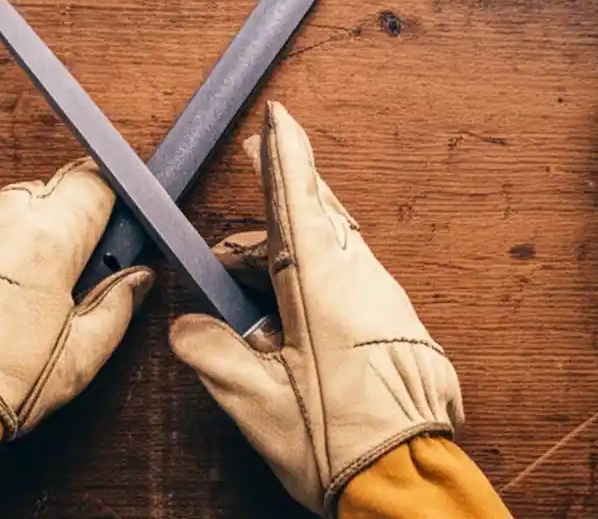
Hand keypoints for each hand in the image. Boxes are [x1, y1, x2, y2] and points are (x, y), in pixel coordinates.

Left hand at [0, 158, 152, 437]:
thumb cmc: (0, 379)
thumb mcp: (80, 357)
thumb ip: (117, 307)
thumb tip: (136, 281)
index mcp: (49, 237)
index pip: (90, 184)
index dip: (102, 200)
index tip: (104, 222)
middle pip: (39, 196)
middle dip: (52, 225)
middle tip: (54, 275)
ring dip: (1, 243)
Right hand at [171, 102, 463, 516]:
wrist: (408, 481)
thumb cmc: (339, 441)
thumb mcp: (255, 402)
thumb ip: (213, 354)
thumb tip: (189, 328)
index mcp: (323, 286)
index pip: (298, 201)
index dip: (285, 154)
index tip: (277, 116)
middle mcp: (361, 281)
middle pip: (316, 216)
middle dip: (279, 196)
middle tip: (252, 171)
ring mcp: (384, 300)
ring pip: (333, 247)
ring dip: (288, 247)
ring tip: (244, 266)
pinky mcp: (394, 323)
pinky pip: (350, 276)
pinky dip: (313, 273)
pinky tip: (287, 304)